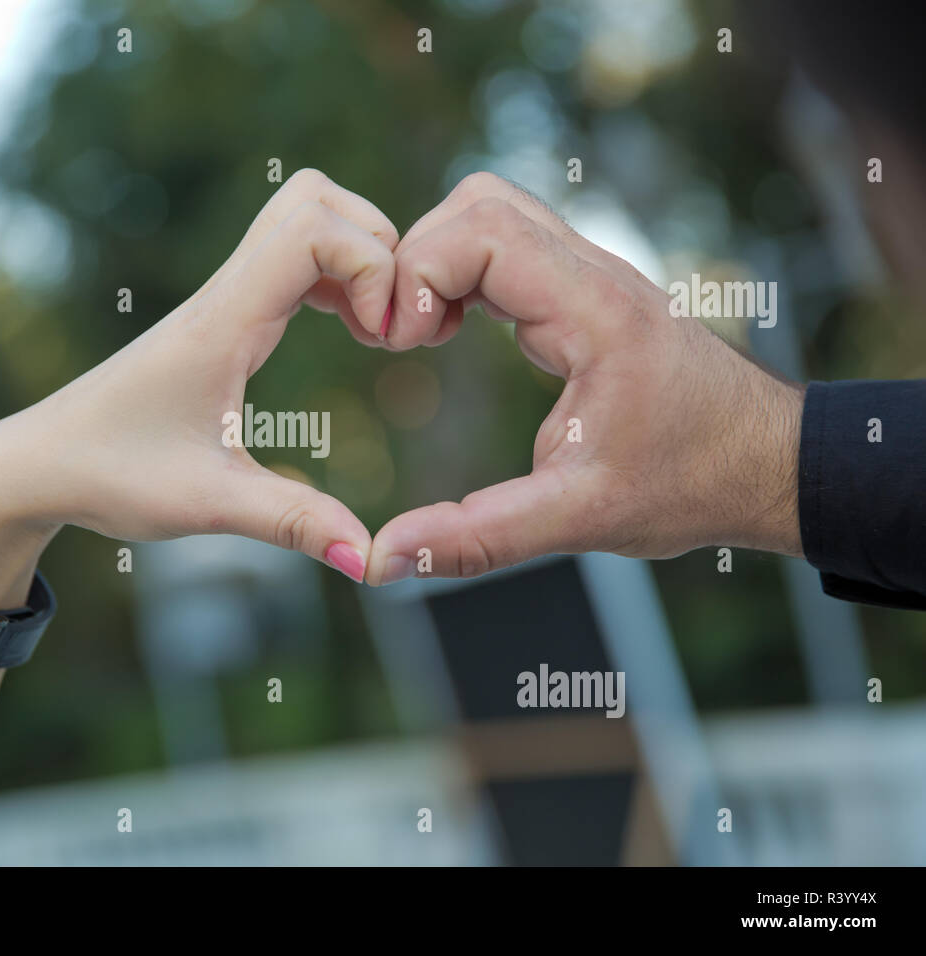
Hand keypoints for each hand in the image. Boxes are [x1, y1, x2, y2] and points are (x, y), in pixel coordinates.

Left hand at [0, 170, 397, 580]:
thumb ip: (293, 522)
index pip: (311, 229)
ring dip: (359, 257)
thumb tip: (368, 560)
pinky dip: (336, 275)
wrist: (38, 463)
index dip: (370, 264)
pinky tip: (348, 329)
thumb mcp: (207, 505)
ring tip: (376, 331)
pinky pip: (292, 256)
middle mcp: (222, 295)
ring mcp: (222, 299)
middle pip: (315, 198)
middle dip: (377, 245)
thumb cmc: (110, 475)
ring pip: (305, 216)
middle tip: (390, 327)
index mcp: (220, 323)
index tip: (382, 337)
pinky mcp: (222, 316)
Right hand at [365, 172, 803, 585]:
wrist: (767, 463)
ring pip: (492, 211)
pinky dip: (462, 272)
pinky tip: (452, 331)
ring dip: (439, 259)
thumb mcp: (578, 520)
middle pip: (479, 204)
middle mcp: (596, 275)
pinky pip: (508, 243)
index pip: (484, 231)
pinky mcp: (585, 290)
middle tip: (400, 337)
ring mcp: (592, 275)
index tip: (403, 343)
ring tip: (422, 333)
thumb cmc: (691, 484)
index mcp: (598, 312)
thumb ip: (478, 539)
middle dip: (417, 260)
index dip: (420, 273)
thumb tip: (387, 557)